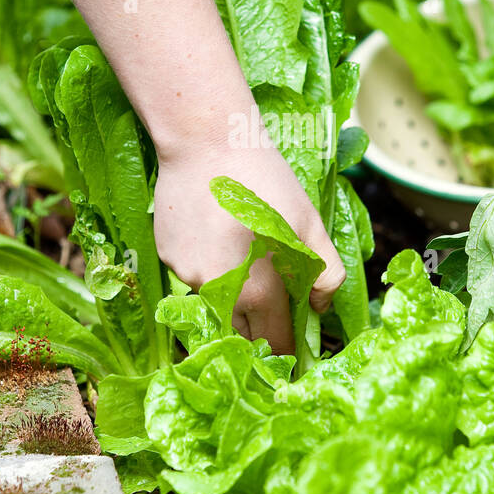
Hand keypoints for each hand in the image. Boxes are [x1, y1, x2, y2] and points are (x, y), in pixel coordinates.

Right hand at [153, 132, 345, 354]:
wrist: (207, 142)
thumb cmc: (266, 180)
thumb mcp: (310, 223)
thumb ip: (326, 273)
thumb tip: (318, 308)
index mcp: (259, 291)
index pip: (274, 343)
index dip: (286, 351)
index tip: (293, 351)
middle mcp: (219, 294)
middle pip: (240, 332)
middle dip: (257, 328)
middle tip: (272, 307)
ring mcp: (188, 277)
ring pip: (215, 302)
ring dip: (231, 294)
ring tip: (243, 253)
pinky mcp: (168, 258)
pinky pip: (194, 276)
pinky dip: (208, 266)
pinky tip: (215, 233)